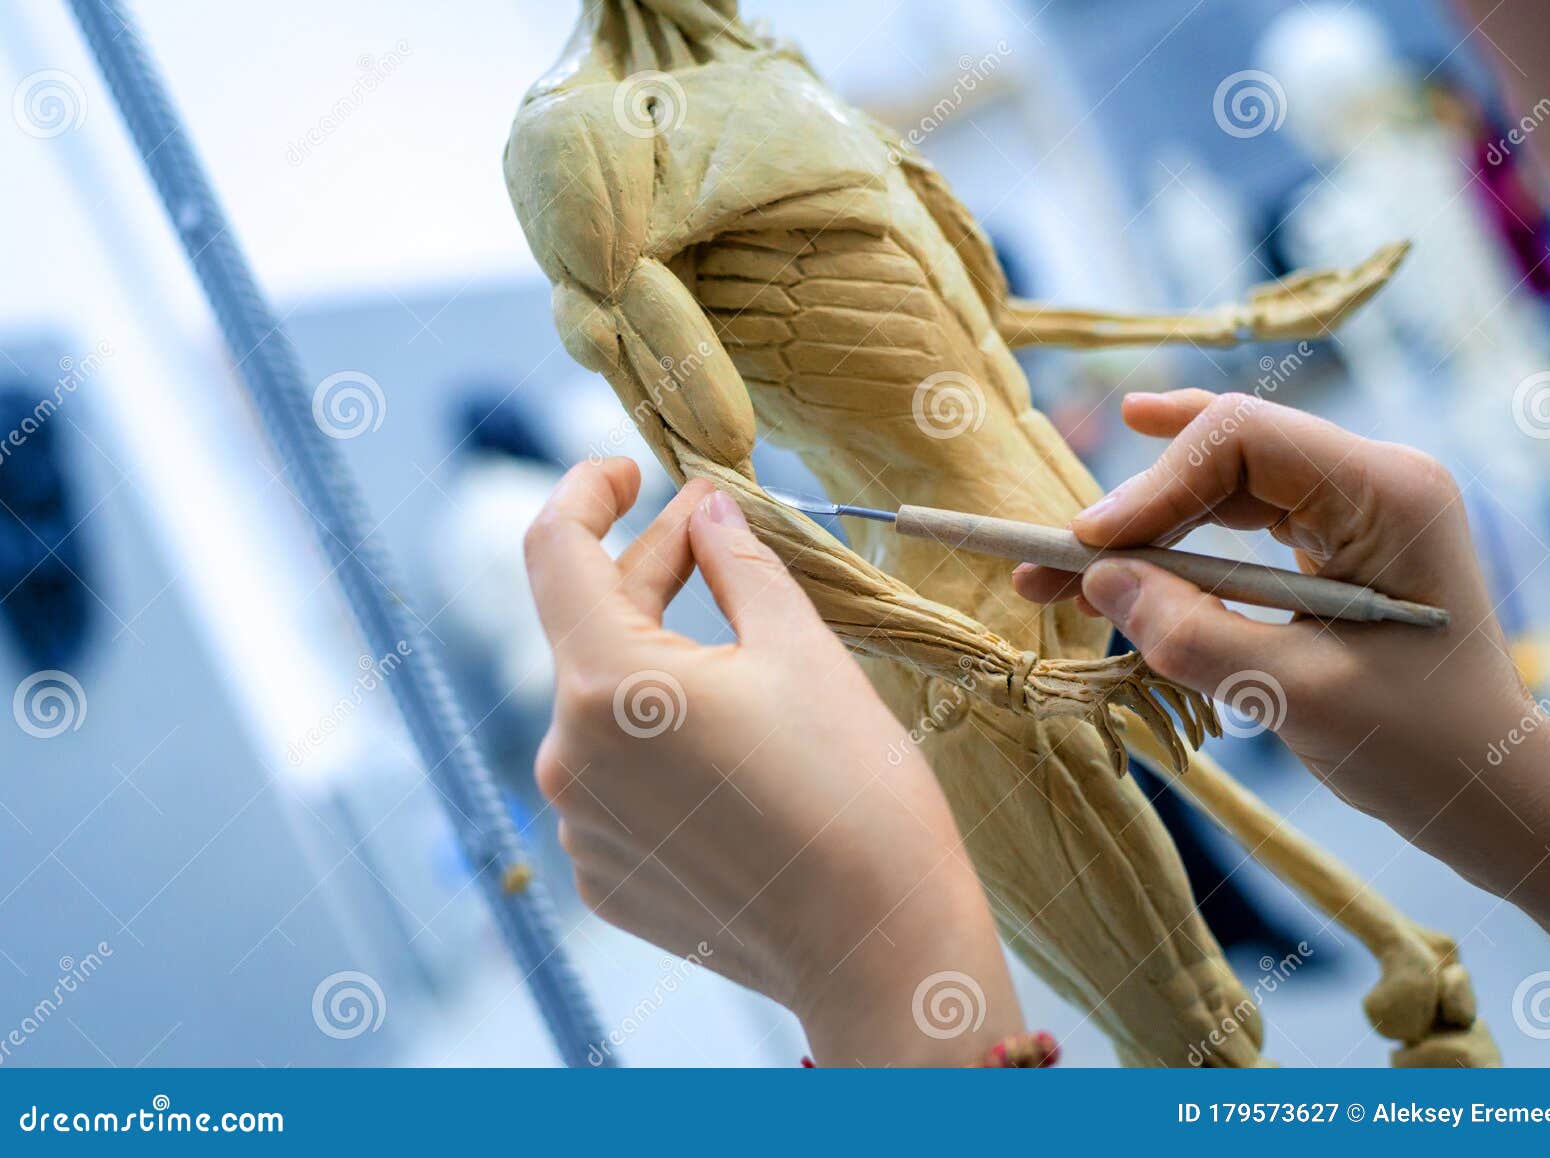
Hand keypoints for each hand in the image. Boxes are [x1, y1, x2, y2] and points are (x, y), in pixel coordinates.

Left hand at [525, 459, 1022, 1063]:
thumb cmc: (853, 791)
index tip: (627, 469)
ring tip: (739, 653)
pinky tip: (731, 746)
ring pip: (602, 705)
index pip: (552, 549)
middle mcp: (567, 757)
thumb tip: (704, 506)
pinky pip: (614, 777)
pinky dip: (657, 741)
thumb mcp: (799, 648)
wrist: (877, 944)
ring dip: (656, 662)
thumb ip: (735, 559)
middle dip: (648, 573)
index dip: (586, 491)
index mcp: (606, 686)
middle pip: (586, 629)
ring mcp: (578, 825)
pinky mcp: (602, 874)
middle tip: (712, 536)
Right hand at [1013, 390, 1549, 964]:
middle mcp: (1372, 480)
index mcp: (1386, 494)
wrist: (1485, 791)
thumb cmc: (1419, 747)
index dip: (1153, 484)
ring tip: (1063, 570)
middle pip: (1225, 452)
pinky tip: (1122, 540)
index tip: (1086, 546)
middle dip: (1133, 507)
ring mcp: (1354, 507)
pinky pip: (1239, 517)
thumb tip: (1099, 579)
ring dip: (1144, 526)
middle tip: (1048, 561)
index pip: (1243, 440)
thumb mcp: (1298, 697)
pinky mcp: (1333, 541)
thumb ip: (1195, 635)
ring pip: (1222, 482)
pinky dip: (1176, 542)